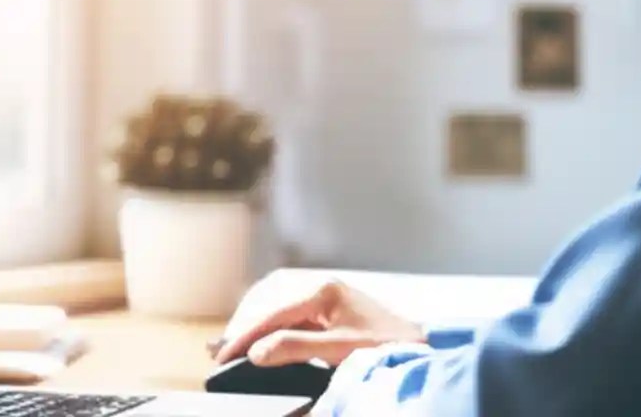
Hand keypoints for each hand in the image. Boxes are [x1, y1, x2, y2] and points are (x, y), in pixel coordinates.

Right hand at [214, 279, 424, 367]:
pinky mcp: (326, 305)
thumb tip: (256, 353)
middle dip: (243, 324)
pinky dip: (268, 321)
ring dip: (253, 320)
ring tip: (235, 343)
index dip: (245, 336)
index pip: (272, 312)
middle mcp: (319, 285)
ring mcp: (323, 293)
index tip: (224, 356)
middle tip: (222, 350)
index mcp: (322, 291)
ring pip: (274, 299)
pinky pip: (286, 308)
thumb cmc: (384, 346)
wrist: (418, 345)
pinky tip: (260, 336)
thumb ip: (296, 348)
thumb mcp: (338, 351)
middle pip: (267, 298)